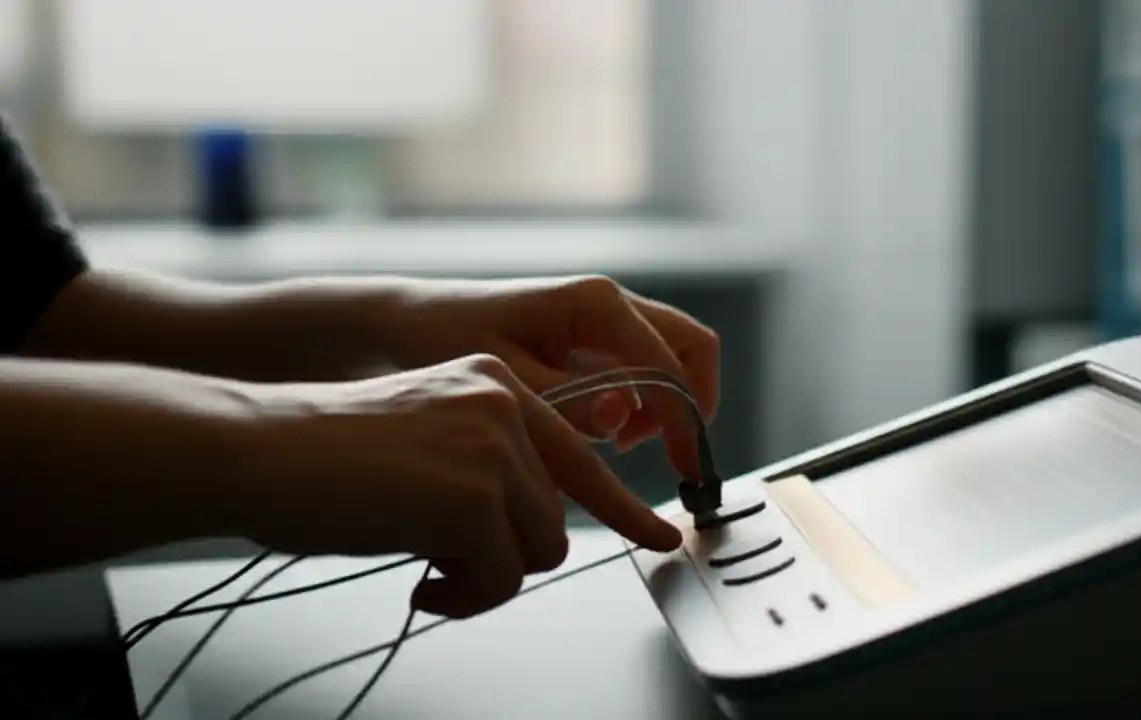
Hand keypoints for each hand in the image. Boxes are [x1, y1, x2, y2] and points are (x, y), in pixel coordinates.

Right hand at [231, 354, 681, 617]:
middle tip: (446, 566)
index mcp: (495, 383)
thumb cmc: (322, 456)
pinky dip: (466, 594)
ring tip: (424, 563)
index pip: (578, 453)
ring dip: (484, 575)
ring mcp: (494, 445)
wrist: (256, 449)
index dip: (623, 506)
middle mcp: (505, 402)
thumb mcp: (427, 438)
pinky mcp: (475, 494)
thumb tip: (531, 531)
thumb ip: (488, 466)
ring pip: (538, 549)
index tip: (658, 535)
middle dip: (505, 556)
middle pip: (555, 517)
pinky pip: (504, 576)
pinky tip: (418, 578)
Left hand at [378, 276, 719, 478]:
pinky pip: (641, 368)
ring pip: (671, 357)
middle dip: (692, 405)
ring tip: (623, 447)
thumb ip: (568, 403)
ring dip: (665, 405)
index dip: (685, 423)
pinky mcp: (591, 338)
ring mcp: (604, 319)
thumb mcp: (505, 380)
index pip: (670, 366)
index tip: (685, 470)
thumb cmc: (442, 342)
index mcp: (596, 304)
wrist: (402, 326)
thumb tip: (621, 417)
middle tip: (674, 459)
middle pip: (691, 347)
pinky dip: (641, 402)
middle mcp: (610, 303)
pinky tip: (602, 432)